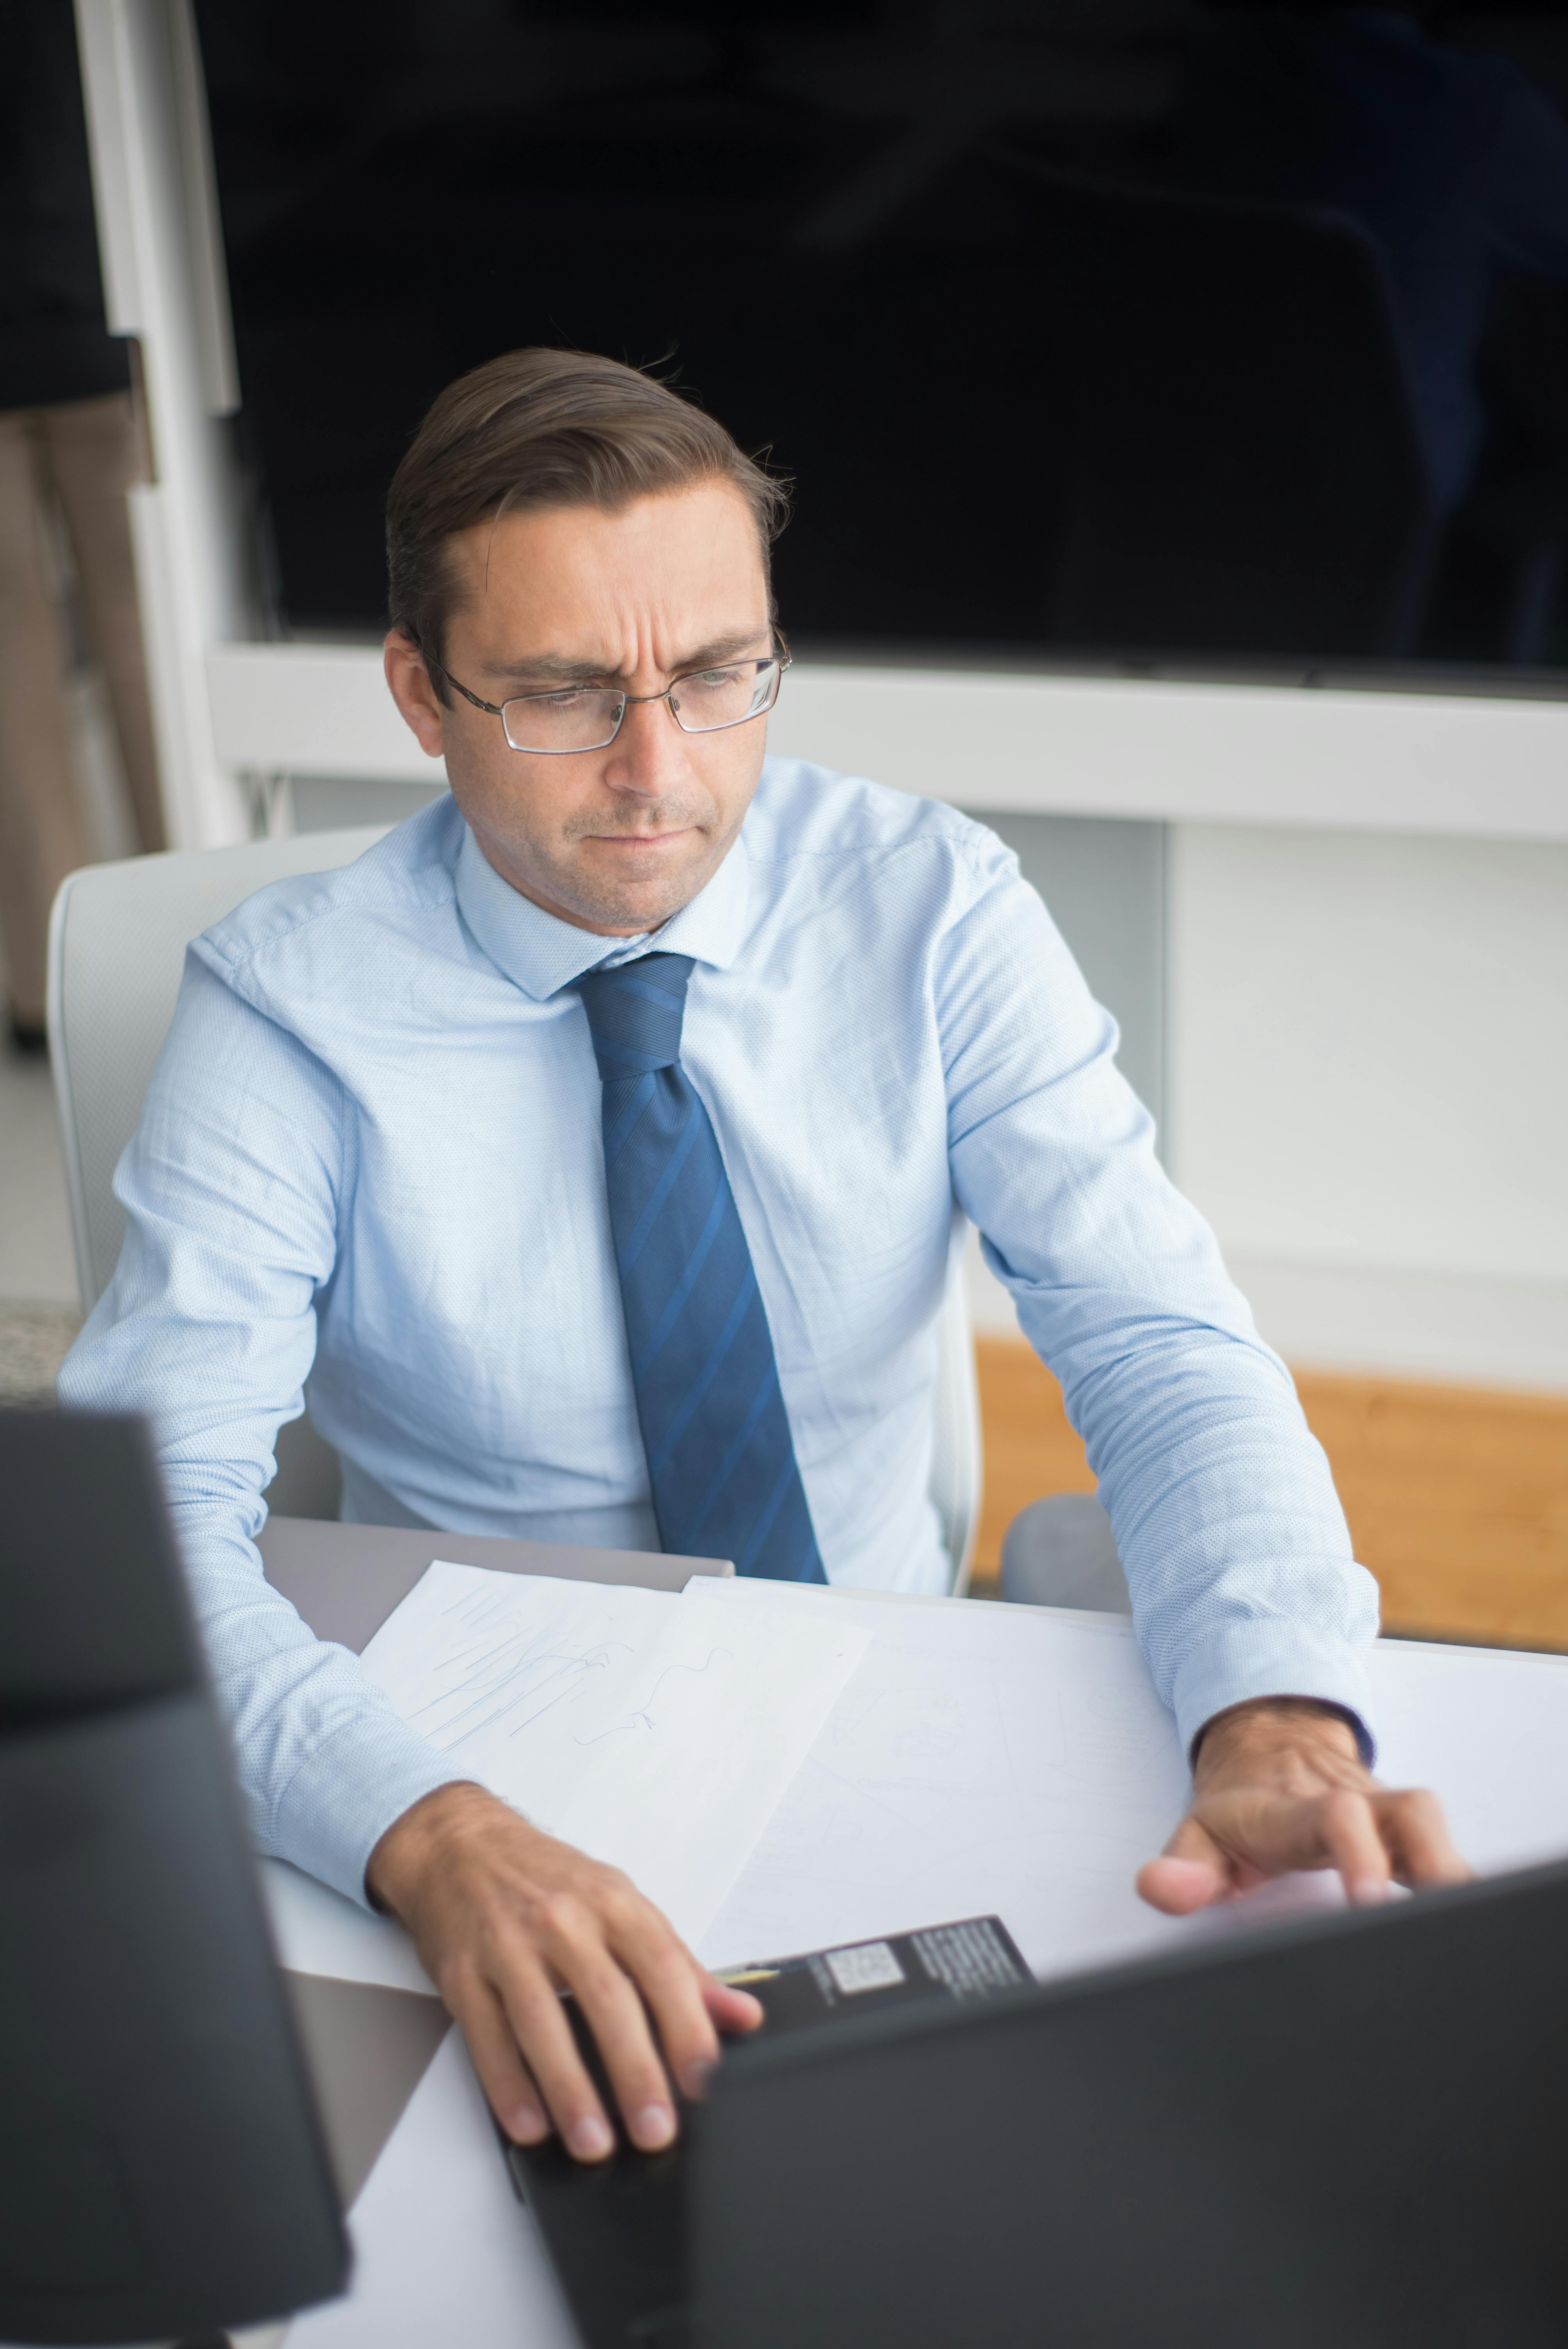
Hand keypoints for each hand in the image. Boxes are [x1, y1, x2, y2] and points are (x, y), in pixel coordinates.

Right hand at [366, 1782, 761, 2160]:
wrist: (462, 1845)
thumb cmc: (550, 1881)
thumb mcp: (622, 1905)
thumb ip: (681, 1965)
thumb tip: (741, 2017)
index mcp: (613, 1903)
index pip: (662, 1968)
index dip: (687, 2027)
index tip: (704, 2081)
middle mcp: (562, 1921)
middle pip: (607, 2001)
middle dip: (635, 2072)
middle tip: (656, 2129)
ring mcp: (508, 1946)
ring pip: (543, 2025)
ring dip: (570, 2091)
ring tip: (595, 2143)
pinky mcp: (464, 1974)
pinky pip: (487, 2038)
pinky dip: (508, 2087)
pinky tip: (531, 2125)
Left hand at [1136, 1697, 1470, 1915]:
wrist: (1269, 1749)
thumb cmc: (1240, 1804)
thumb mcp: (1197, 1833)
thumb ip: (1180, 1867)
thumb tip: (1159, 1888)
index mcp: (1299, 1811)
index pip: (1338, 1816)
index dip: (1359, 1851)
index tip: (1367, 1896)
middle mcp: (1355, 1805)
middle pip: (1412, 1814)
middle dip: (1433, 1860)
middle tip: (1441, 1915)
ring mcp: (1385, 1817)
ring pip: (1436, 1829)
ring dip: (1455, 1873)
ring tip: (1464, 1930)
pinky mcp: (1407, 1834)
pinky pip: (1443, 1851)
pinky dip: (1459, 1883)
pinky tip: (1464, 1923)